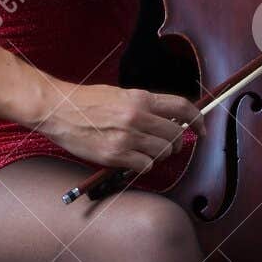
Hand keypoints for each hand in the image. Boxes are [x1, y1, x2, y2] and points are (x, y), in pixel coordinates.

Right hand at [33, 82, 205, 173]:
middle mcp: (137, 117)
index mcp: (141, 98)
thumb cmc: (86, 102)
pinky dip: (144, 165)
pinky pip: (145, 166)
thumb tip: (170, 122)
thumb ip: (145, 107)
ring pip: (162, 153)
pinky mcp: (116, 155)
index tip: (202, 129)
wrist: (58, 110)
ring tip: (147, 151)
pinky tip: (133, 159)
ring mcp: (127, 137)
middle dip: (177, 143)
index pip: (182, 108)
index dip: (198, 120)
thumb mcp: (120, 95)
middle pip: (175, 135)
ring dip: (160, 155)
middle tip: (170, 145)